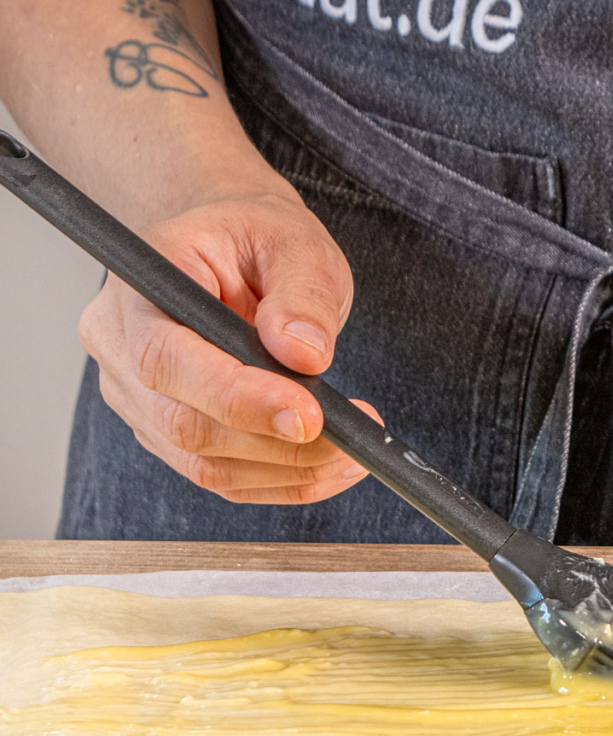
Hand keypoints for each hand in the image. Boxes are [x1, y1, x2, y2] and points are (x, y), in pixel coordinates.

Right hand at [78, 185, 378, 502]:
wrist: (233, 251)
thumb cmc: (257, 239)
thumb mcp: (295, 242)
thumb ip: (302, 293)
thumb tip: (304, 354)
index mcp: (139, 285)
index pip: (166, 360)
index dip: (238, 398)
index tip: (311, 415)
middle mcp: (119, 347)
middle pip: (185, 425)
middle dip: (278, 444)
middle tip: (354, 438)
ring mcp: (137, 399)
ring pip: (205, 464)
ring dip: (290, 471)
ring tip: (356, 451)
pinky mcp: (168, 434)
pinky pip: (224, 476)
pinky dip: (285, 481)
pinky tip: (333, 465)